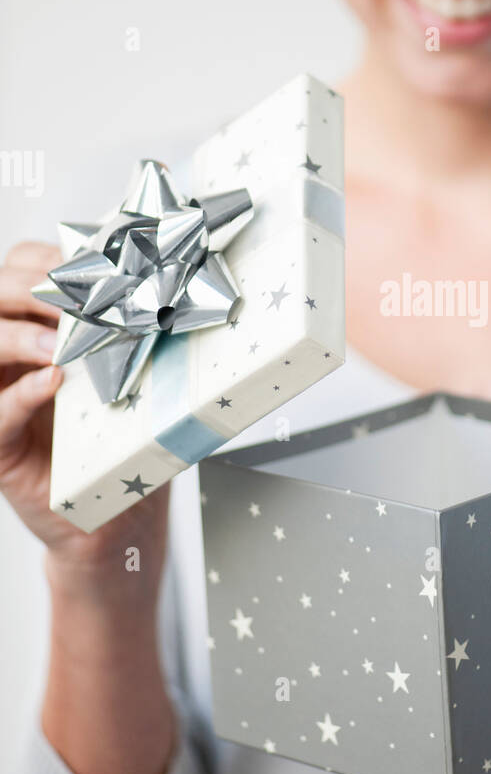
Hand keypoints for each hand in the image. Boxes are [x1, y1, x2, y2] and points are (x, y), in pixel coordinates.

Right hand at [0, 240, 169, 578]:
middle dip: (25, 287)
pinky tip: (51, 383)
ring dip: (17, 335)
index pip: (19, 270)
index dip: (42, 260)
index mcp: (36, 326)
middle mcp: (9, 357)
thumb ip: (139, 334)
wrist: (113, 513)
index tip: (82, 261)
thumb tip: (188, 288)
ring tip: (58, 343)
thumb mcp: (134, 375)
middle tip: (64, 296)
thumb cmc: (122, 437)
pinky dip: (21, 393)